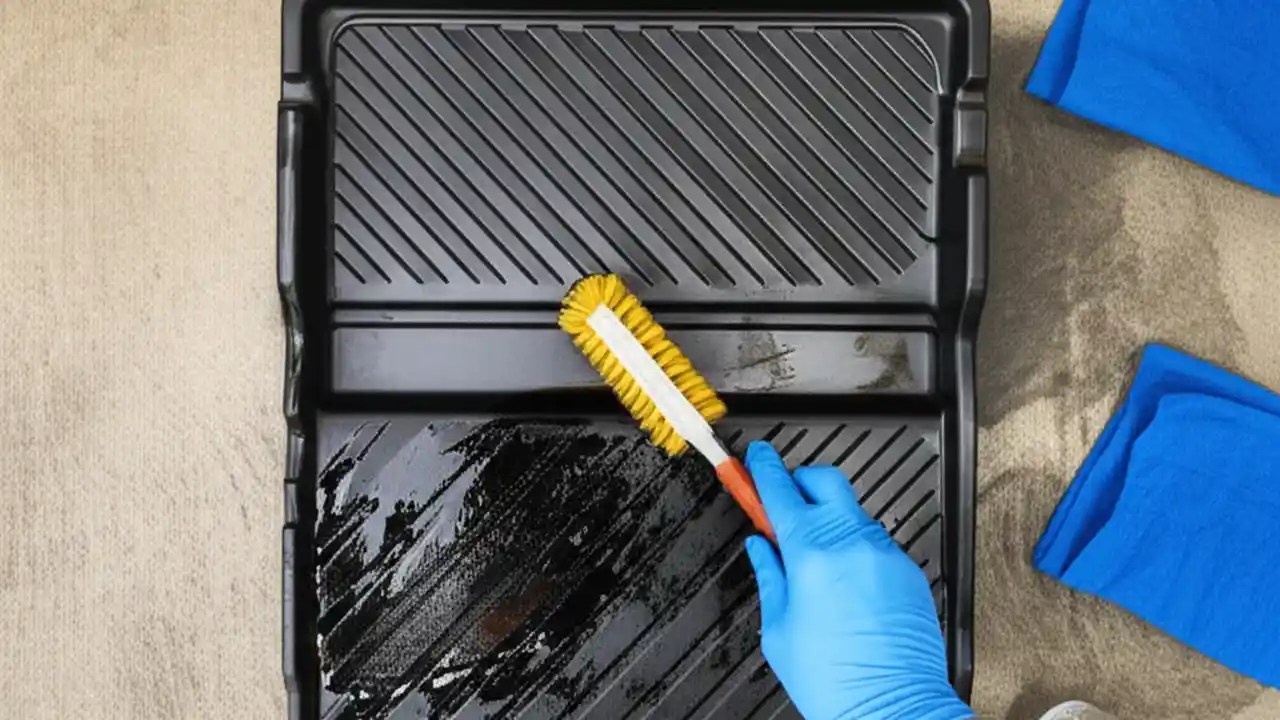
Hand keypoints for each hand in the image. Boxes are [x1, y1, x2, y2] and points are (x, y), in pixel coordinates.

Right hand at [743, 441, 971, 719]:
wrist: (893, 709)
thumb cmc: (833, 681)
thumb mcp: (779, 630)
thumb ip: (770, 576)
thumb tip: (761, 547)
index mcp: (811, 552)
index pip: (781, 490)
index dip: (763, 468)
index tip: (755, 457)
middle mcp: (852, 541)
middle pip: (824, 479)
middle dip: (800, 481)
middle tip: (783, 503)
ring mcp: (884, 553)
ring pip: (851, 512)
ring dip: (828, 519)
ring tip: (813, 561)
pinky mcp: (907, 570)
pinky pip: (873, 542)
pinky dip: (853, 547)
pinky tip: (843, 583)